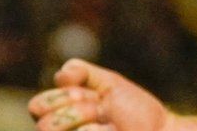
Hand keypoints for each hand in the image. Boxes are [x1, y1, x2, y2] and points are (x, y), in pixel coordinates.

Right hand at [30, 59, 179, 130]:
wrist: (159, 129)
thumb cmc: (133, 109)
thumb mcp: (107, 83)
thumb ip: (81, 72)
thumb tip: (60, 75)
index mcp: (61, 116)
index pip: (37, 106)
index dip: (59, 97)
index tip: (86, 93)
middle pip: (44, 125)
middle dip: (74, 111)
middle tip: (98, 109)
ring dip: (85, 121)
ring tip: (107, 121)